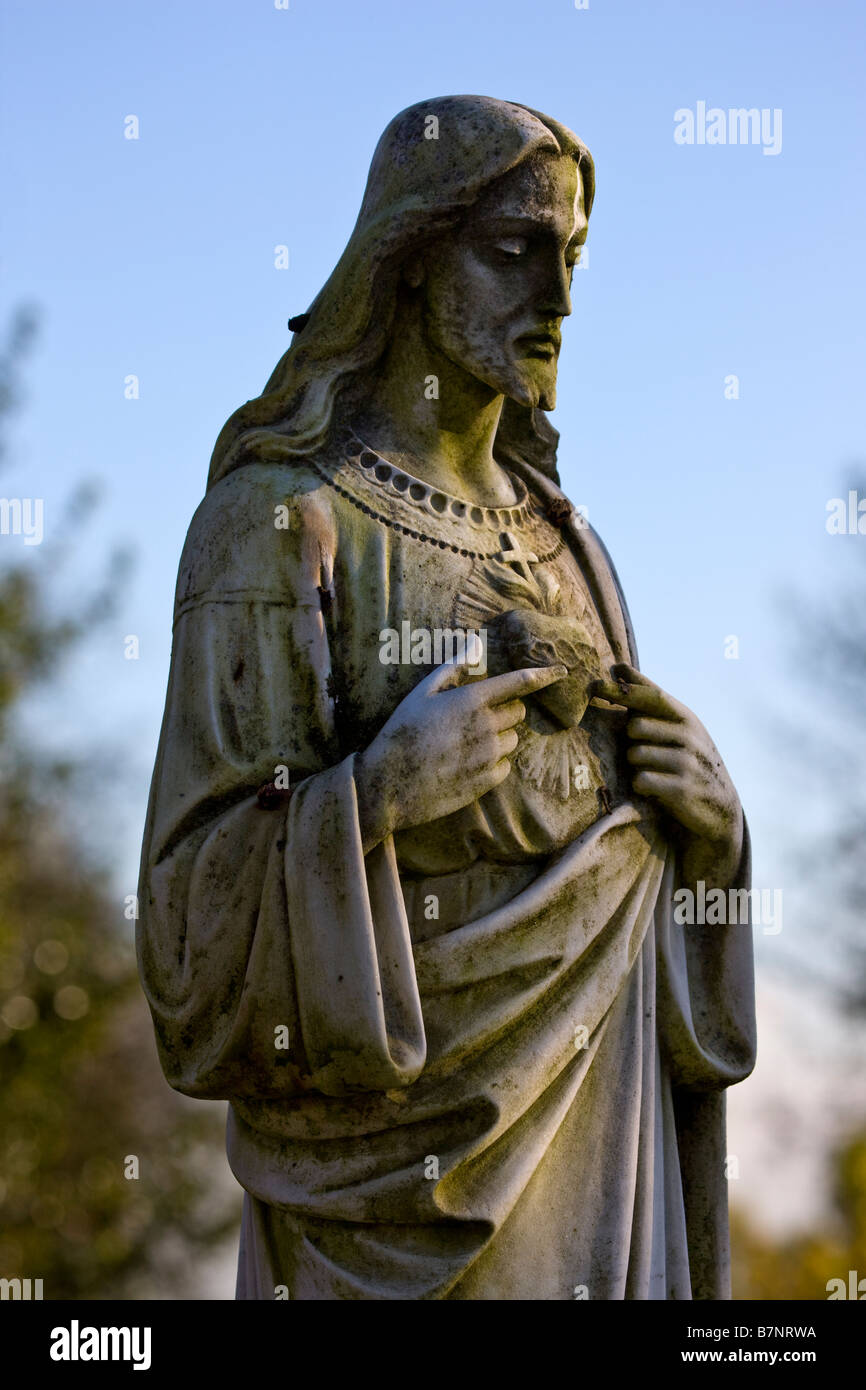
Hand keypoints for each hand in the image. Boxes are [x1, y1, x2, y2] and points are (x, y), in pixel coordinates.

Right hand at [355, 649, 567, 850]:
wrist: (388, 784)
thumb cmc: (402, 732)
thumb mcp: (422, 693)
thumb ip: (454, 667)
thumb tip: (474, 642)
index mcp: (471, 700)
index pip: (520, 683)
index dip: (545, 675)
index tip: (562, 671)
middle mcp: (486, 726)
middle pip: (518, 712)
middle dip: (505, 711)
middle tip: (476, 718)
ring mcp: (489, 755)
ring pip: (513, 739)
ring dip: (500, 737)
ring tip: (467, 743)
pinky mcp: (488, 781)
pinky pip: (505, 766)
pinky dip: (493, 762)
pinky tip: (466, 763)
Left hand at [591, 663, 743, 888]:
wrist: (718, 806)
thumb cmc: (686, 759)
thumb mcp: (675, 726)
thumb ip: (647, 698)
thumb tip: (617, 666)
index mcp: (686, 717)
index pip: (651, 696)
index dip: (621, 690)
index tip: (594, 685)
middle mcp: (689, 736)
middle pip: (636, 727)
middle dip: (631, 741)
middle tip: (646, 752)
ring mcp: (687, 763)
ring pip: (636, 755)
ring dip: (636, 765)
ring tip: (654, 772)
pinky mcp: (681, 789)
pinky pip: (641, 780)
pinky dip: (641, 785)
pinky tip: (654, 788)